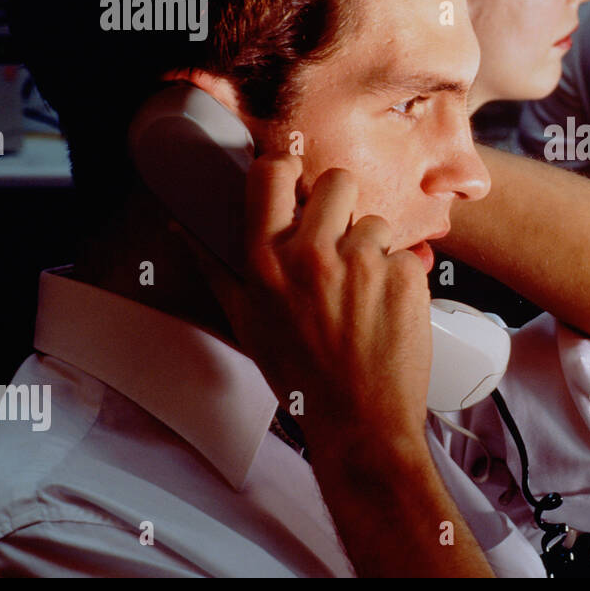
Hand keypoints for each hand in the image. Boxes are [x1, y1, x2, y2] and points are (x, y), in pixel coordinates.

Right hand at [180, 153, 433, 450]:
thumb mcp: (247, 322)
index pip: (272, 172)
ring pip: (375, 221)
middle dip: (341, 204)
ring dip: (372, 248)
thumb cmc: (303, 376)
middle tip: (338, 239)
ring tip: (361, 292)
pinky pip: (406, 254)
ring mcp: (363, 263)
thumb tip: (183, 228)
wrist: (361, 422)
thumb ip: (217, 268)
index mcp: (266, 261)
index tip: (294, 177)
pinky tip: (386, 310)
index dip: (286, 168)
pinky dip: (401, 277)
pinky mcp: (405, 276)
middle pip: (337, 180)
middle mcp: (312, 255)